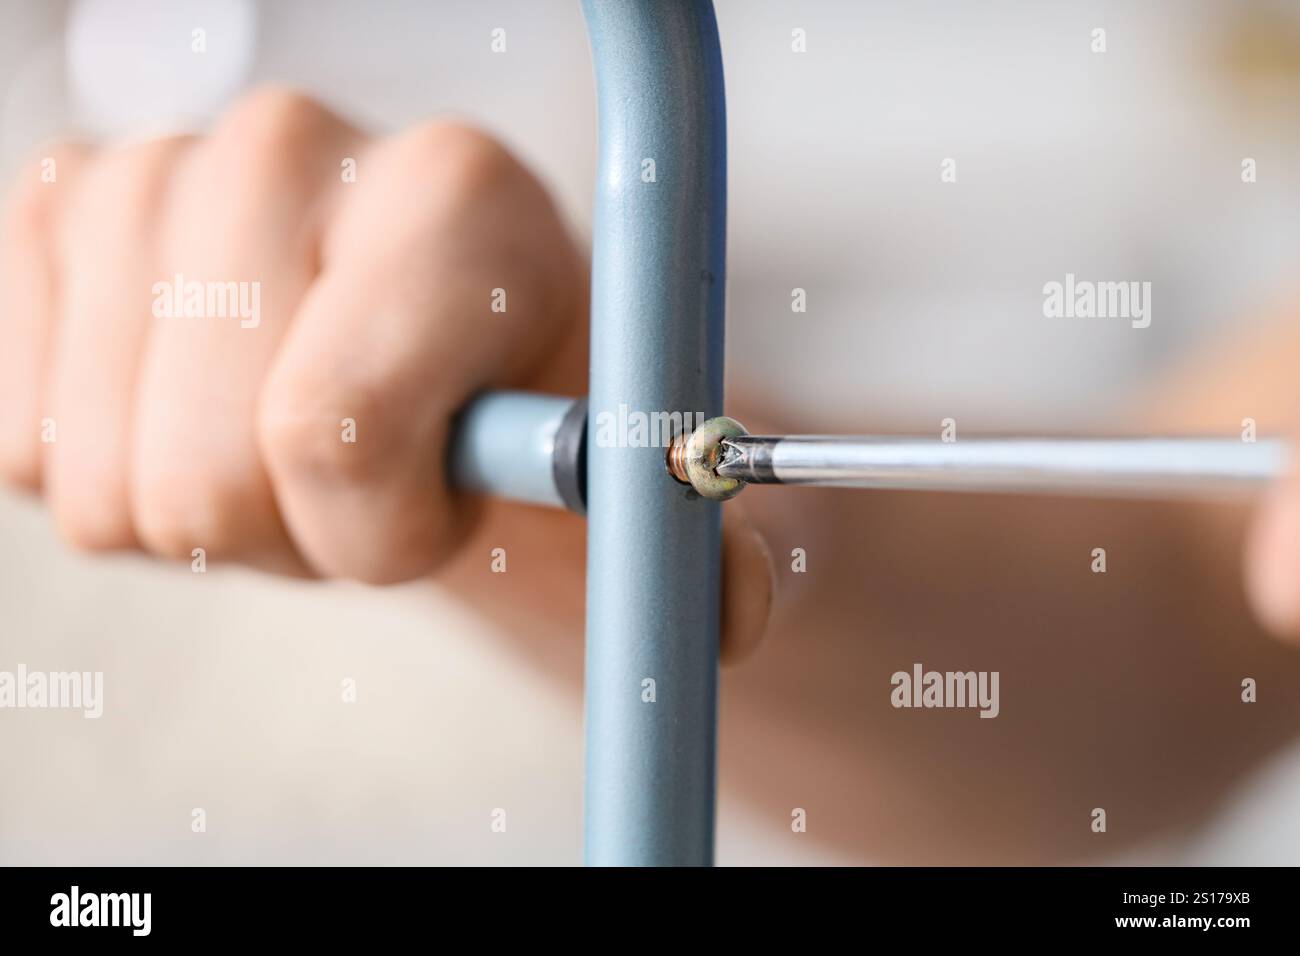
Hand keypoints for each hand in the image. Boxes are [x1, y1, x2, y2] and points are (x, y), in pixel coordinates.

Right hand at [0, 88, 771, 660]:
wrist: (404, 349)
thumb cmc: (508, 408)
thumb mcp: (614, 481)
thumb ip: (681, 547)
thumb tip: (728, 611)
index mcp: (461, 194)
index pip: (333, 430)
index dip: (380, 534)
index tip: (432, 517)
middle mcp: (297, 147)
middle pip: (207, 475)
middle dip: (295, 536)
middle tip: (357, 482)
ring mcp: (154, 174)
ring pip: (107, 478)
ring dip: (211, 511)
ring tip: (287, 447)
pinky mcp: (54, 216)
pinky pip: (22, 440)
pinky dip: (111, 474)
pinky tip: (193, 414)